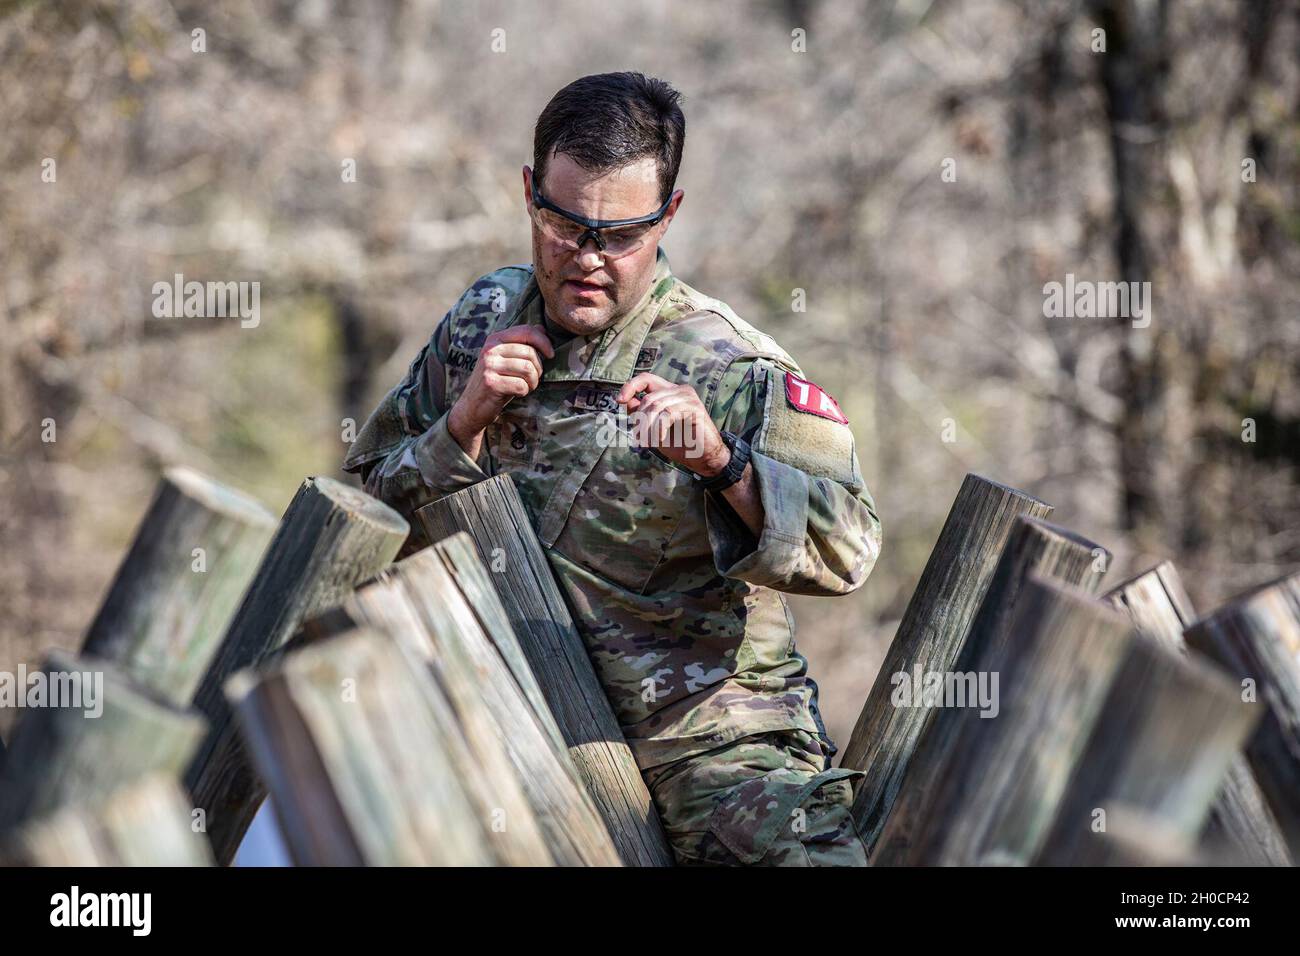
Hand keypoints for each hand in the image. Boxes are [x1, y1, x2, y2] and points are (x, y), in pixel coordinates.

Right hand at [448, 325, 554, 450]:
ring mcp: (489, 366)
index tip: (551, 355)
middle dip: (538, 369)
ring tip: (526, 386)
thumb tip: (542, 329)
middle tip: (532, 379)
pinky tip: (516, 393)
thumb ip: (522, 343)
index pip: (527, 331)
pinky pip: (521, 385)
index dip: (544, 342)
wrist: (472, 406)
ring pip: (528, 369)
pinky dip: (524, 391)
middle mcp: (490, 349)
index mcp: (495, 339)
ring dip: (533, 382)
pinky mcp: (491, 383)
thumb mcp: (507, 359)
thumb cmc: (495, 381)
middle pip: (530, 352)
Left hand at [616, 372, 730, 476]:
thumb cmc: (680, 443)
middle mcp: (679, 390)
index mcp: (669, 392)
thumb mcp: (654, 428)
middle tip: (639, 438)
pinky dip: (659, 428)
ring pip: (656, 405)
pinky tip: (659, 439)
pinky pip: (668, 414)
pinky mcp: (694, 408)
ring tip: (647, 442)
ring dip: (648, 427)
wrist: (704, 458)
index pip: (645, 379)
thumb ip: (641, 413)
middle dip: (639, 419)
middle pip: (648, 397)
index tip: (619, 400)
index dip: (630, 386)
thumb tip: (625, 401)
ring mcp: (688, 397)